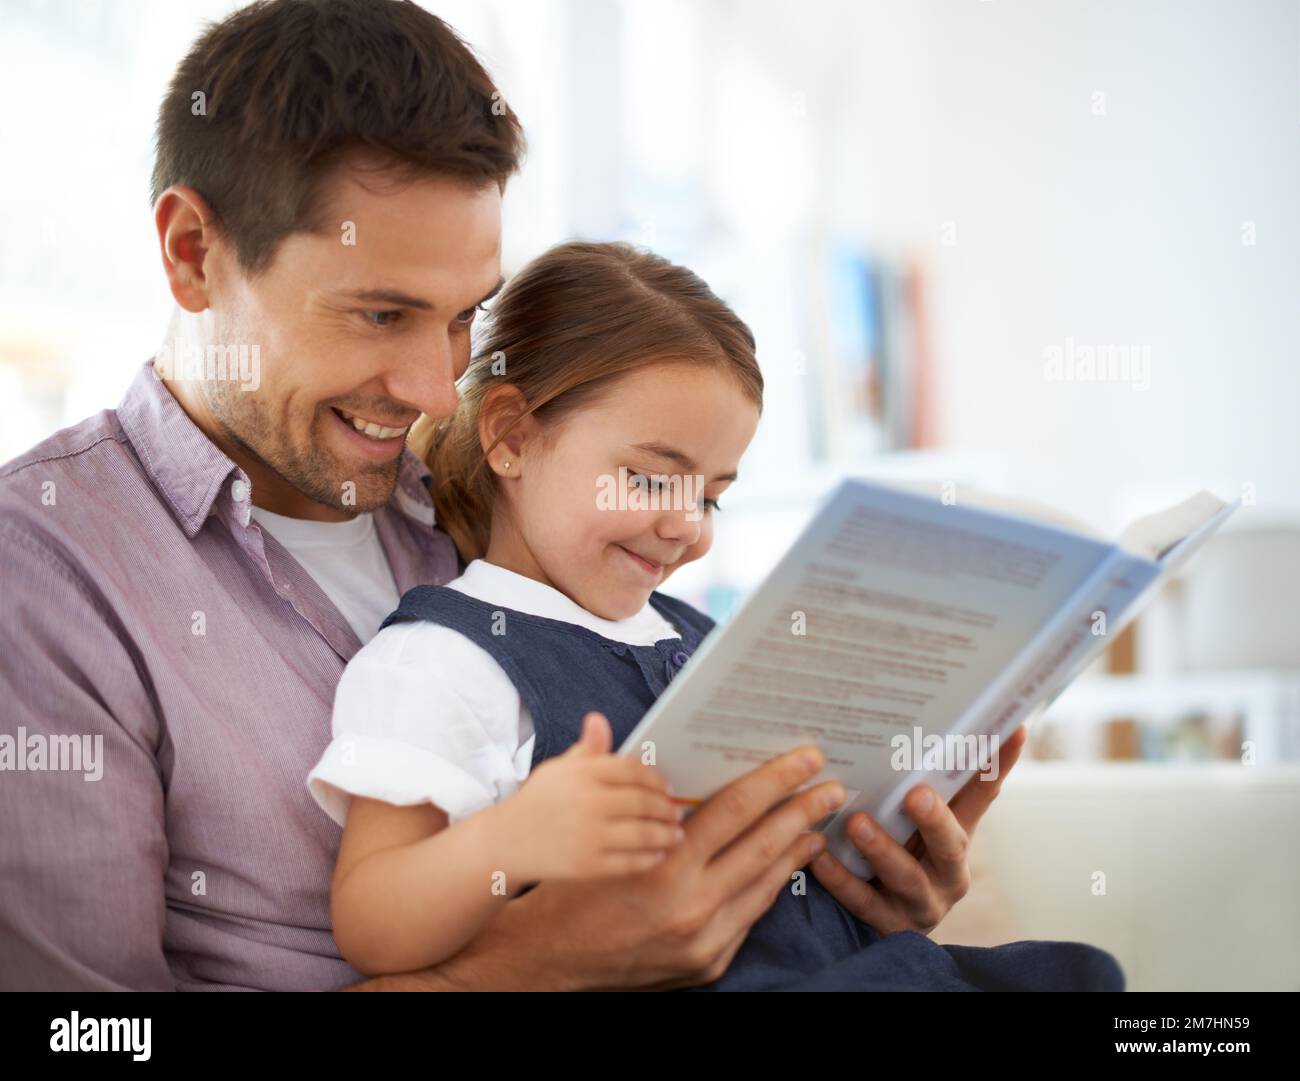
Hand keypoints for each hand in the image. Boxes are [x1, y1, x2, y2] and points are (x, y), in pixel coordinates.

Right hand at [407, 742, 840, 989]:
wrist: (544, 964)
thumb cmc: (564, 890)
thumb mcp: (585, 830)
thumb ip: (604, 776)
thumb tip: (604, 723)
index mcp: (663, 865)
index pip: (735, 811)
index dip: (775, 780)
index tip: (806, 758)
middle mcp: (691, 906)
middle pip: (763, 847)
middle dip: (803, 811)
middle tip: (833, 784)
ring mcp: (703, 941)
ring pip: (765, 885)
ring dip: (797, 849)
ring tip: (820, 820)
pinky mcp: (707, 964)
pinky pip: (750, 916)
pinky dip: (771, 885)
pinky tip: (786, 864)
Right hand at [498, 711, 682, 880]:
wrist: (505, 842)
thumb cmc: (538, 801)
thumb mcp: (558, 769)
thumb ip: (587, 749)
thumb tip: (598, 718)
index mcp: (582, 773)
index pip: (633, 770)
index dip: (655, 779)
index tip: (667, 787)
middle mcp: (587, 801)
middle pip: (642, 801)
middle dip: (665, 807)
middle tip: (677, 810)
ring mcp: (589, 835)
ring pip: (643, 833)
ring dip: (665, 833)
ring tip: (675, 833)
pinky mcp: (589, 865)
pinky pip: (631, 861)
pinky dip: (651, 857)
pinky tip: (659, 853)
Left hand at [809, 723, 1027, 935]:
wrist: (885, 918)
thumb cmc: (902, 852)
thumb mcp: (921, 820)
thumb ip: (929, 782)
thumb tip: (938, 723)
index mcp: (958, 838)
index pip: (983, 796)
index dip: (998, 765)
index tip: (1012, 729)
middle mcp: (947, 873)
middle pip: (950, 846)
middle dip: (935, 820)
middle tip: (916, 793)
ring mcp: (919, 903)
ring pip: (905, 878)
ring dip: (882, 849)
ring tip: (857, 823)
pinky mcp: (886, 925)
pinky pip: (862, 901)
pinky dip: (840, 878)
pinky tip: (819, 855)